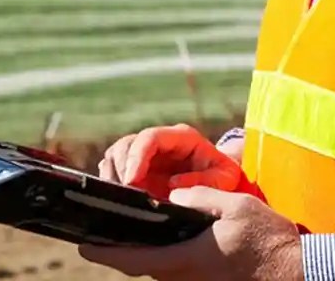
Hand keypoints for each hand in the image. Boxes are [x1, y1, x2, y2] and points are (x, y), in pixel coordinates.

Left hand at [78, 186, 302, 280]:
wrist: (296, 271)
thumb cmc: (268, 240)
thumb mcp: (236, 207)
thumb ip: (200, 197)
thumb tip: (174, 195)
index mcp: (187, 258)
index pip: (134, 259)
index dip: (105, 253)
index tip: (82, 246)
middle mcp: (184, 276)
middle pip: (139, 266)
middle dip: (115, 249)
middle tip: (95, 231)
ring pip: (154, 268)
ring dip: (135, 252)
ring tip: (120, 228)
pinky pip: (170, 269)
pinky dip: (155, 254)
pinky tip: (156, 236)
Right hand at [97, 123, 243, 199]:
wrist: (218, 185)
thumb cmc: (222, 179)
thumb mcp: (224, 179)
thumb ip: (204, 181)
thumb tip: (173, 185)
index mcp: (181, 137)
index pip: (151, 137)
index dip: (137, 156)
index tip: (131, 181)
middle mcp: (159, 142)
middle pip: (127, 143)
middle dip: (121, 167)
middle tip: (124, 193)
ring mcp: (145, 154)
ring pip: (116, 153)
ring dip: (113, 174)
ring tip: (119, 197)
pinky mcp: (135, 168)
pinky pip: (113, 167)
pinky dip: (110, 181)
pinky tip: (116, 197)